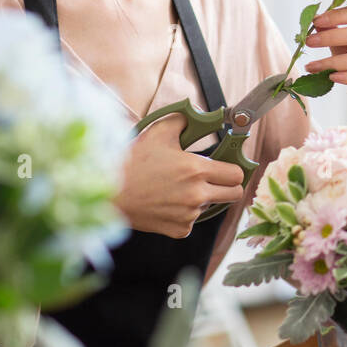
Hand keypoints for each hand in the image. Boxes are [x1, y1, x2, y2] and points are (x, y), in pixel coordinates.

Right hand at [114, 114, 245, 238]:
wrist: (109, 192)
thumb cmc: (132, 162)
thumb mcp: (158, 132)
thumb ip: (184, 121)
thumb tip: (198, 116)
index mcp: (197, 170)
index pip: (237, 175)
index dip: (232, 169)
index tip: (225, 168)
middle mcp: (197, 195)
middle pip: (235, 194)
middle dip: (227, 186)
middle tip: (213, 179)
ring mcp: (188, 215)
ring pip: (210, 207)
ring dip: (202, 199)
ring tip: (178, 188)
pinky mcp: (178, 230)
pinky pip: (192, 222)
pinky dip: (184, 214)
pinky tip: (168, 203)